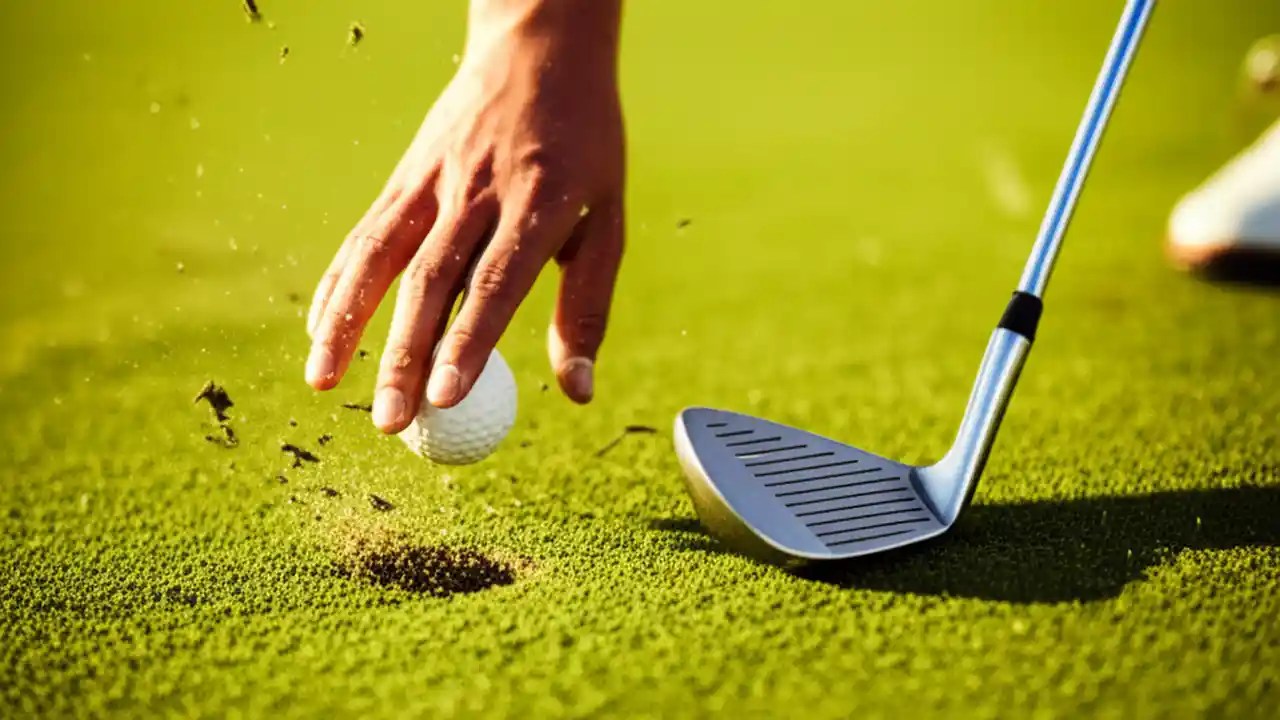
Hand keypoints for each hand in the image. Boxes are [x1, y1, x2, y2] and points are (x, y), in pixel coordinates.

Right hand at [305, 0, 624, 433]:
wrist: (537, 50)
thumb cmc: (584, 146)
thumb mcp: (607, 219)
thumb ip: (587, 307)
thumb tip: (578, 392)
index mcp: (539, 203)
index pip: (496, 282)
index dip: (468, 342)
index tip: (445, 397)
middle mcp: (478, 191)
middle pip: (430, 281)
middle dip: (403, 354)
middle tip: (390, 422)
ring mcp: (433, 179)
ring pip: (379, 256)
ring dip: (347, 323)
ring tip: (322, 382)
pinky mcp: (406, 176)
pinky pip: (365, 235)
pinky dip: (340, 284)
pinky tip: (320, 331)